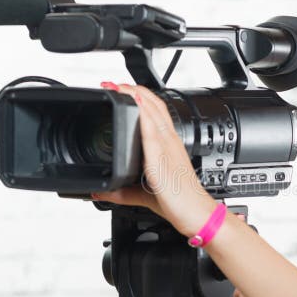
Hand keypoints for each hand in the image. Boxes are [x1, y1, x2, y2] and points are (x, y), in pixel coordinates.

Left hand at [91, 82, 216, 236]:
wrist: (195, 214)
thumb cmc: (178, 202)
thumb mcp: (144, 194)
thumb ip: (121, 193)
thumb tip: (101, 192)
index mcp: (167, 146)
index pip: (156, 113)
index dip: (140, 97)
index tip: (121, 91)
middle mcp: (169, 142)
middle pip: (154, 105)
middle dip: (134, 90)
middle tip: (113, 82)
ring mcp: (167, 148)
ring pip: (154, 112)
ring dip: (136, 95)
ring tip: (118, 85)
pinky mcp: (161, 158)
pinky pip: (152, 131)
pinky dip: (144, 114)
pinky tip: (136, 103)